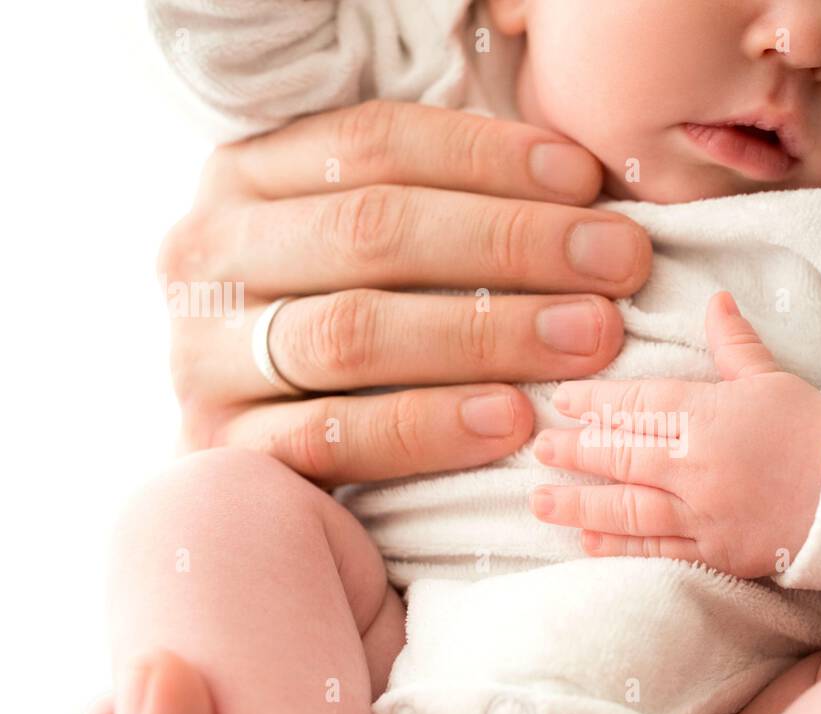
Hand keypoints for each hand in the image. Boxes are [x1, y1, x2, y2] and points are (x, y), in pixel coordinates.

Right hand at [161, 101, 651, 486]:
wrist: (266, 464)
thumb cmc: (355, 317)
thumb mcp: (377, 242)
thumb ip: (451, 204)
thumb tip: (588, 187)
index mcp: (245, 175)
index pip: (374, 142)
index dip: (489, 157)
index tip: (588, 182)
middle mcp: (206, 254)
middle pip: (370, 231)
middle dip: (512, 243)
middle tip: (617, 264)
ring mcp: (203, 355)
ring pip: (353, 332)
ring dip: (487, 334)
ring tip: (586, 338)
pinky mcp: (224, 449)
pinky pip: (332, 437)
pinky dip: (429, 426)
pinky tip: (511, 420)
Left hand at [530, 292, 820, 578]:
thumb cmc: (817, 429)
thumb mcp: (772, 378)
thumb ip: (733, 343)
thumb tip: (717, 298)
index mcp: (712, 414)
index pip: (640, 404)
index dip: (596, 403)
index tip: (561, 401)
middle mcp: (700, 464)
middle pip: (623, 455)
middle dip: (576, 452)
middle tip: (538, 449)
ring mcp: (707, 512)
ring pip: (630, 507)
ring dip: (581, 504)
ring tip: (540, 501)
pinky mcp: (718, 551)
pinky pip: (659, 549)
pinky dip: (620, 546)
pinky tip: (586, 542)